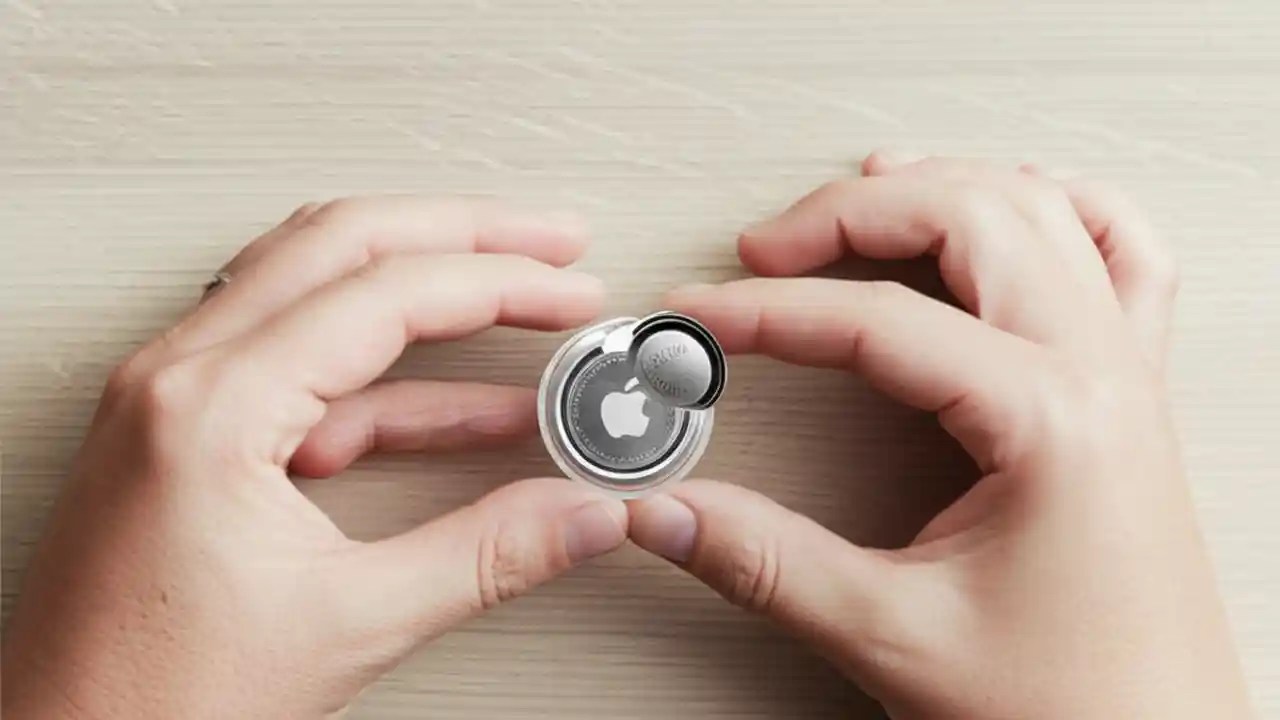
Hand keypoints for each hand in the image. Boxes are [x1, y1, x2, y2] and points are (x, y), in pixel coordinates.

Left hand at [1, 197, 627, 718]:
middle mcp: (177, 378)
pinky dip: (386, 376)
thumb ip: (487, 556)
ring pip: (313, 287)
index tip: (570, 290)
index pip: (384, 293)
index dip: (500, 282)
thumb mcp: (348, 624)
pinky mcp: (185, 437)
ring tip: (514, 295)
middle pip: (343, 245)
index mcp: (211, 406)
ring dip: (420, 284)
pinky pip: (298, 369)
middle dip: (463, 235)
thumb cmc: (149, 705)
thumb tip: (581, 514)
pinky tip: (461, 406)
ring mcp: (173, 400)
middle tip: (551, 241)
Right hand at [628, 154, 1253, 717]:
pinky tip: (1016, 205)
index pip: (880, 321)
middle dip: (850, 213)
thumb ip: (766, 564)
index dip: (767, 313)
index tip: (696, 321)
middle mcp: (1101, 374)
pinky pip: (1124, 254)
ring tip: (863, 192)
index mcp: (1051, 421)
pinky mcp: (1130, 394)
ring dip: (946, 186)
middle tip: (766, 249)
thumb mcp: (895, 636)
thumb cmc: (1070, 707)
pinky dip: (1061, 209)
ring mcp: (1126, 375)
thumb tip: (668, 511)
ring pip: (1044, 211)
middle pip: (972, 217)